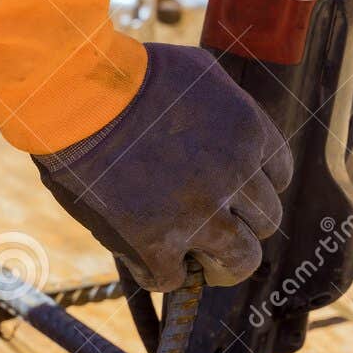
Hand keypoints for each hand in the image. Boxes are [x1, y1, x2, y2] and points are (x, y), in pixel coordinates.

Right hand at [35, 43, 291, 291]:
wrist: (74, 96)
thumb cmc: (127, 75)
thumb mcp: (198, 74)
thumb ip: (226, 106)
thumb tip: (233, 129)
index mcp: (249, 132)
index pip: (279, 176)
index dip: (255, 186)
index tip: (236, 191)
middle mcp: (235, 177)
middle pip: (266, 221)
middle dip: (241, 222)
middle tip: (214, 223)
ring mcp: (199, 215)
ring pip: (240, 260)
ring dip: (220, 261)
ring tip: (198, 258)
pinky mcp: (158, 244)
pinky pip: (175, 279)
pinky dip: (161, 271)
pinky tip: (145, 256)